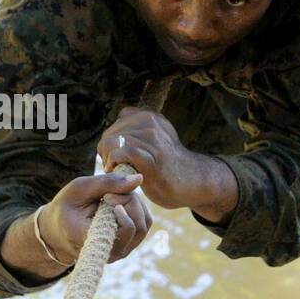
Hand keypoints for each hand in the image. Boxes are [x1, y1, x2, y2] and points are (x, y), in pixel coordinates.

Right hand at [40, 171, 151, 264]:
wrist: (58, 229)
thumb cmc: (66, 207)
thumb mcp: (80, 188)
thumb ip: (108, 183)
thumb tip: (139, 178)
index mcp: (95, 241)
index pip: (127, 228)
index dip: (123, 205)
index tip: (105, 195)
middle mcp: (111, 253)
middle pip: (139, 225)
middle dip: (129, 200)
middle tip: (109, 193)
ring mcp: (121, 251)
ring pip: (144, 224)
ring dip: (134, 204)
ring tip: (113, 197)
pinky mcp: (127, 245)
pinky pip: (143, 225)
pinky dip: (135, 207)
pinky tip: (119, 202)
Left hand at [97, 106, 230, 212]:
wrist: (192, 182)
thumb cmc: (167, 166)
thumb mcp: (156, 139)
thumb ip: (138, 131)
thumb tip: (112, 134)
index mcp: (150, 116)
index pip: (118, 122)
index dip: (112, 140)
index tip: (118, 155)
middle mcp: (150, 123)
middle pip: (110, 133)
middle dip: (107, 152)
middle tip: (115, 167)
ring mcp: (152, 140)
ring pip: (112, 142)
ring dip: (109, 159)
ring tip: (117, 170)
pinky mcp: (151, 158)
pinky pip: (122, 153)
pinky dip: (114, 163)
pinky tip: (119, 172)